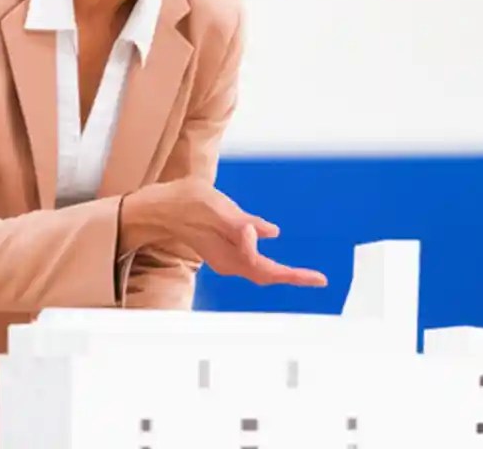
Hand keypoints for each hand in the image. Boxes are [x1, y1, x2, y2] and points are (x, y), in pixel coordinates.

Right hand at [125, 178, 327, 287]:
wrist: (163, 207)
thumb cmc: (186, 203)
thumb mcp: (215, 207)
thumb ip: (241, 223)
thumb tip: (269, 233)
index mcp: (229, 254)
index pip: (266, 270)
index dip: (293, 275)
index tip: (316, 278)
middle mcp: (229, 262)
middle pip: (267, 275)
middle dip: (293, 278)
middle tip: (319, 280)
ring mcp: (227, 258)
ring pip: (261, 272)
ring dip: (284, 274)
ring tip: (307, 277)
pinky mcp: (226, 251)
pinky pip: (254, 264)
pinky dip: (271, 267)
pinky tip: (282, 268)